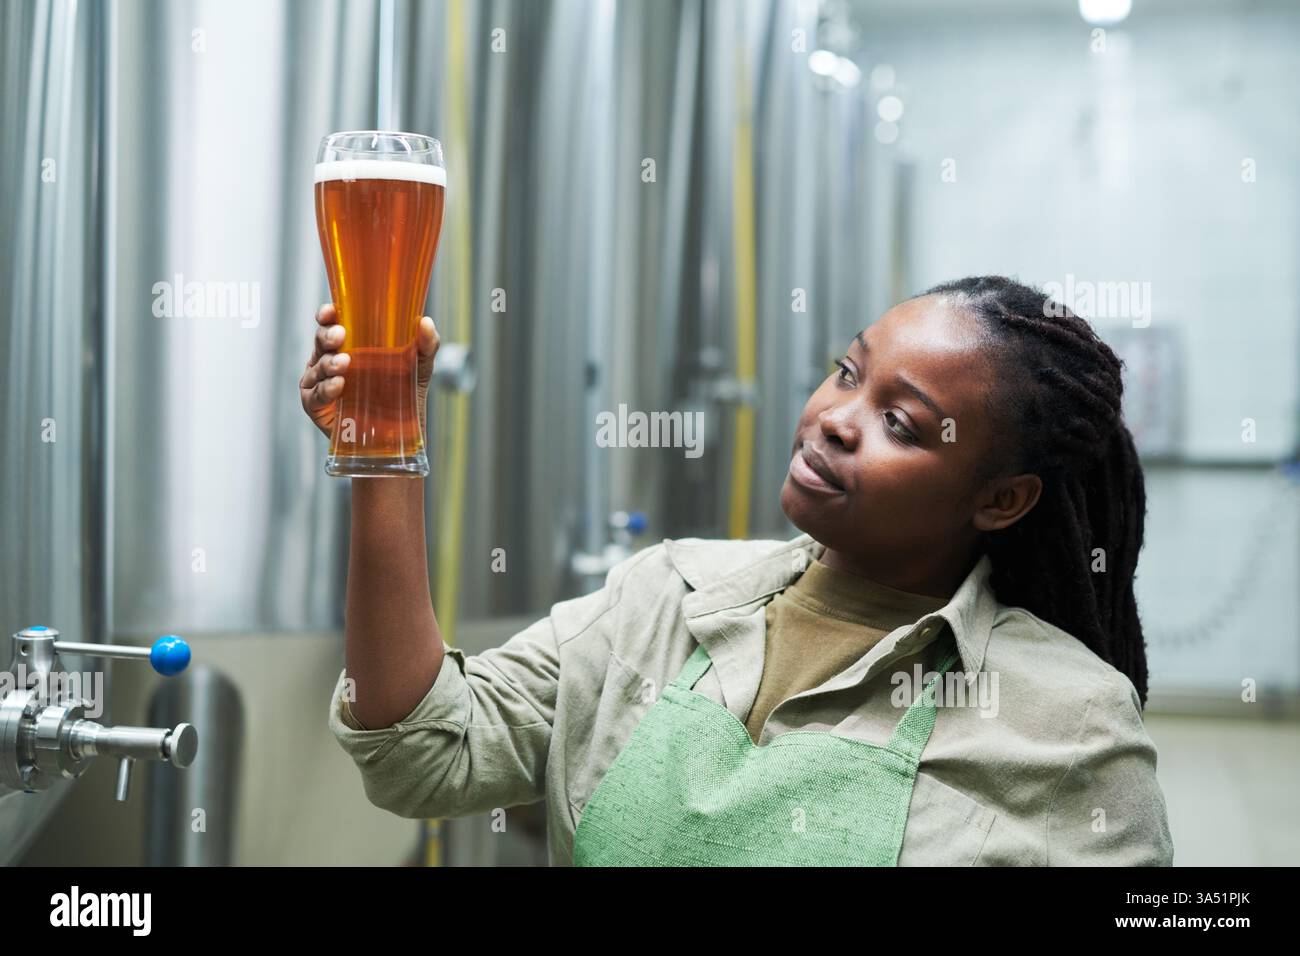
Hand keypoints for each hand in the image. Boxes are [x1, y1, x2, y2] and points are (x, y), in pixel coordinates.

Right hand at [299, 304, 440, 440]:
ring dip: (329, 363)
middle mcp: (329, 359)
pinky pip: (316, 395)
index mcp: (348, 343)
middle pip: (320, 341)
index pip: (331, 323)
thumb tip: (426, 321)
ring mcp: (319, 382)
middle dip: (327, 336)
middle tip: (340, 336)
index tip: (332, 311)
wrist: (400, 435)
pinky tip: (338, 385)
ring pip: (316, 367)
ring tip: (345, 363)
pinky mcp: (316, 405)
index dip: (327, 314)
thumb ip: (426, 344)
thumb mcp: (419, 366)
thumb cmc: (404, 393)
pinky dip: (326, 388)